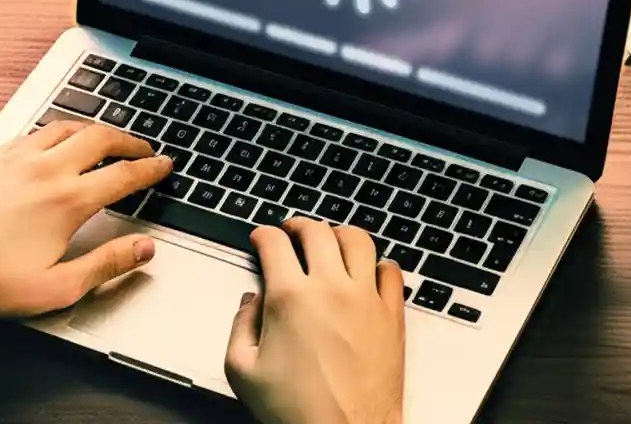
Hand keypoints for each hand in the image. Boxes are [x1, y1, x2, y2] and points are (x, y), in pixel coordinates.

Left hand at [0, 121, 171, 325]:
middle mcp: (44, 170)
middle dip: (129, 140)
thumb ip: (107, 265)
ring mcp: (16, 158)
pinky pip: (35, 131)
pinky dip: (58, 132)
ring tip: (107, 139)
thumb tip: (143, 249)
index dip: (151, 169)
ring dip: (94, 130)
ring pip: (67, 126)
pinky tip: (58, 142)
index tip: (164, 165)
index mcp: (67, 201)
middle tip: (143, 148)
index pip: (124, 175)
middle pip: (100, 137)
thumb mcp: (57, 287)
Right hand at [225, 218, 405, 423]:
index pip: (274, 243)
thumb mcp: (242, 371)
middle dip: (298, 225)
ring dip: (339, 234)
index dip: (262, 234)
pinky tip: (368, 271)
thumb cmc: (296, 412)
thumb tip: (250, 302)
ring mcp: (366, 299)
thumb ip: (239, 326)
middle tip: (291, 231)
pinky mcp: (392, 315)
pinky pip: (391, 272)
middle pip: (316, 231)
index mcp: (289, 298)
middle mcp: (330, 289)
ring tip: (330, 240)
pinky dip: (378, 264)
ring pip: (358, 240)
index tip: (260, 238)